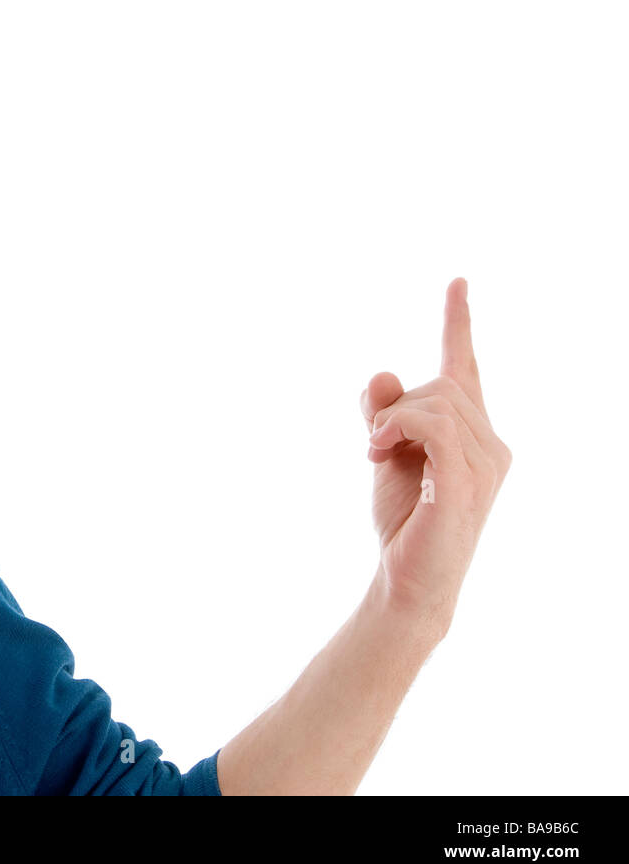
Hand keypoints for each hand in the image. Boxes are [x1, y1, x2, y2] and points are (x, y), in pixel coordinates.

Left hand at [360, 278, 511, 635]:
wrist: (406, 581)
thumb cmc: (402, 521)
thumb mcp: (385, 453)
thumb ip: (383, 411)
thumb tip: (382, 372)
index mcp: (473, 434)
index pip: (466, 368)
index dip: (458, 323)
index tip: (457, 282)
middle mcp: (490, 444)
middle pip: (441, 382)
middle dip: (396, 406)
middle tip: (373, 444)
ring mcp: (485, 463)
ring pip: (437, 398)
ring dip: (392, 420)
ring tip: (376, 453)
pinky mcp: (467, 483)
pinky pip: (435, 424)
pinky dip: (399, 427)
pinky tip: (381, 450)